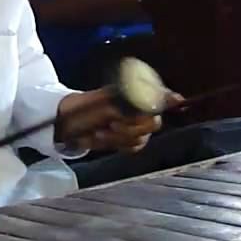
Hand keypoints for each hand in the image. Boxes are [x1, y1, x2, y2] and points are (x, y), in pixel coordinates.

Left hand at [54, 89, 173, 153]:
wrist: (64, 123)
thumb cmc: (83, 107)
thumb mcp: (106, 101)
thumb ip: (133, 101)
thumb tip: (156, 98)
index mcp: (134, 93)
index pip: (162, 94)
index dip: (170, 98)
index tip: (175, 101)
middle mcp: (138, 109)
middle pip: (155, 121)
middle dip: (132, 126)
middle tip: (113, 123)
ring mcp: (133, 126)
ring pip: (142, 137)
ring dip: (119, 137)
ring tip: (100, 131)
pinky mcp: (127, 141)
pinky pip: (134, 147)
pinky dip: (116, 144)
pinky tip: (101, 138)